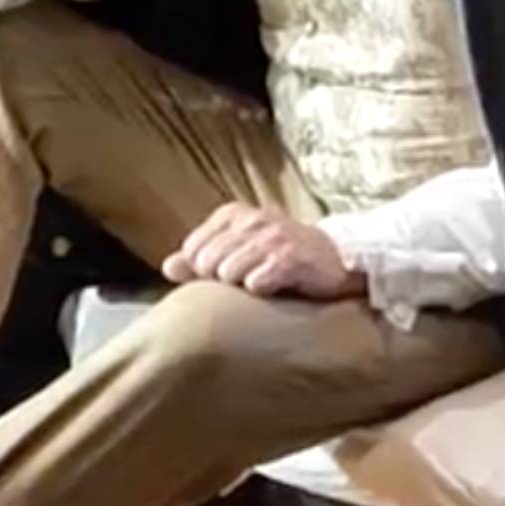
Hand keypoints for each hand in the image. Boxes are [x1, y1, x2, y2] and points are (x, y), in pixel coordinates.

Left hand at [163, 202, 356, 300]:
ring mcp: (272, 237)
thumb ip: (199, 259)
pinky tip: (277, 289)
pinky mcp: (291, 258)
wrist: (336, 263)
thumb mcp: (237, 252)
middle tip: (247, 281)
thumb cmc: (280, 260)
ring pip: (228, 273)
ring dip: (243, 287)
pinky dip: (262, 291)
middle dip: (222, 279)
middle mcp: (252, 220)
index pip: (192, 249)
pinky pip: (256, 283)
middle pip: (207, 262)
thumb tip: (168, 267)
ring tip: (262, 283)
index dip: (205, 271)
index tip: (228, 274)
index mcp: (233, 214)